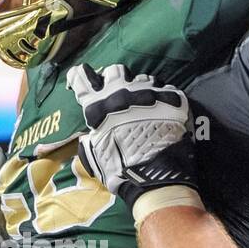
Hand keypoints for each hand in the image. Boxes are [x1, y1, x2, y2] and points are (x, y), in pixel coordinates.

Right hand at [66, 63, 199, 210]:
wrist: (156, 177)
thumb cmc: (119, 170)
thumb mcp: (95, 156)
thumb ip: (90, 140)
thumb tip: (88, 137)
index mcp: (98, 106)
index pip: (81, 79)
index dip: (78, 75)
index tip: (80, 75)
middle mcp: (121, 93)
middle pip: (115, 70)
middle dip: (115, 78)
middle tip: (118, 92)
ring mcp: (148, 92)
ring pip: (143, 79)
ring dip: (141, 90)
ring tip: (146, 106)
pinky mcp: (170, 98)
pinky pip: (165, 90)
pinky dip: (163, 100)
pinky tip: (165, 112)